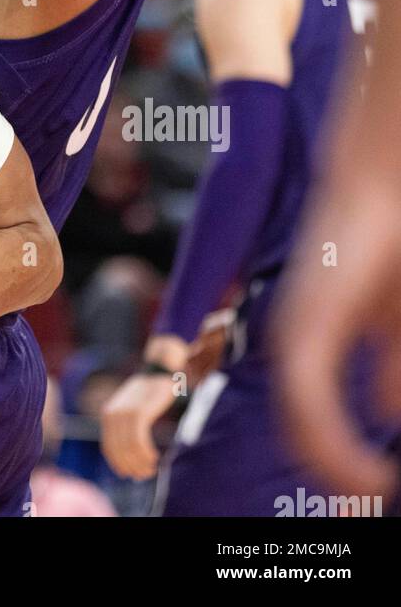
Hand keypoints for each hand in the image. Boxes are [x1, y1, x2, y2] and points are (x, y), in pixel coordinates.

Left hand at [99, 371, 178, 480]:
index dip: (119, 465)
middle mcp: (112, 414)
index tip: (131, 475)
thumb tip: (129, 458)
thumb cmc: (148, 395)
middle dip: (132, 468)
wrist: (159, 371)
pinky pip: (139, 441)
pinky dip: (146, 454)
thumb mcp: (132, 410)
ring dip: (141, 464)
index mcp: (108, 414)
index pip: (108, 449)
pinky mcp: (139, 412)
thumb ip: (127, 429)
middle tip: (146, 475)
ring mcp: (125, 413)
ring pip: (129, 449)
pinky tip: (155, 458)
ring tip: (152, 469)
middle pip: (119, 452)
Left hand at [274, 185, 400, 500]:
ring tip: (375, 490)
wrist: (379, 189)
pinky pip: (311, 408)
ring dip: (341, 473)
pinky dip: (338, 450)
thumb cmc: (389, 247)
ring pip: (306, 433)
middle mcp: (295, 343)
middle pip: (308, 435)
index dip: (342, 464)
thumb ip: (389, 369)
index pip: (314, 423)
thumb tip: (390, 415)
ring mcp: (296, 338)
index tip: (377, 487)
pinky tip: (374, 475)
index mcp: (313, 341)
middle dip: (341, 475)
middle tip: (373, 496)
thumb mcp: (393, 327)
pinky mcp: (305, 331)